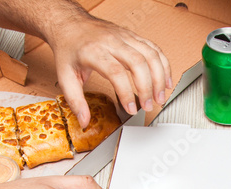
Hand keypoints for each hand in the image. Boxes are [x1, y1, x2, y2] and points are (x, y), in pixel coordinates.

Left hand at [45, 7, 171, 123]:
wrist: (71, 24)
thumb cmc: (69, 49)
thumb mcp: (65, 76)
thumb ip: (75, 101)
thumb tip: (84, 121)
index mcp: (94, 52)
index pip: (116, 72)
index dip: (126, 93)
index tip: (131, 109)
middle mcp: (111, 42)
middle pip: (138, 62)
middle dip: (148, 87)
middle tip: (149, 105)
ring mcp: (125, 37)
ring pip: (150, 54)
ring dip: (160, 77)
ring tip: (160, 96)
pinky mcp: (133, 36)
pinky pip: (154, 48)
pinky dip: (163, 65)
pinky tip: (166, 80)